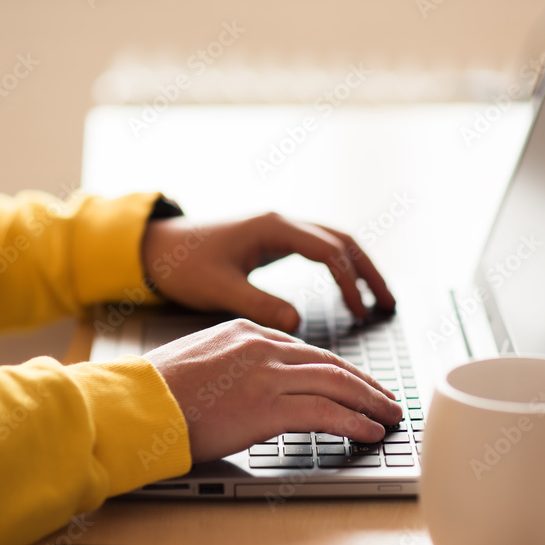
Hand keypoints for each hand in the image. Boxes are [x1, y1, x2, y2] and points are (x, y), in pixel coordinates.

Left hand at [141, 212, 395, 332]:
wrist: (156, 248)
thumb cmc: (182, 265)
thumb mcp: (218, 287)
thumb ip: (257, 303)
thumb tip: (296, 322)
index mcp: (272, 228)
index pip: (327, 251)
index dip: (349, 282)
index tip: (360, 312)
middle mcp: (281, 223)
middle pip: (342, 241)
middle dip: (368, 272)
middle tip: (388, 305)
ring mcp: (279, 230)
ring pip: (334, 243)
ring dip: (359, 269)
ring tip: (378, 301)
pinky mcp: (273, 240)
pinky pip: (319, 249)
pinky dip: (340, 268)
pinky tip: (347, 290)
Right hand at [143, 319, 403, 462]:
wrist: (135, 405)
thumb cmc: (156, 391)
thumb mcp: (198, 360)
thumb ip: (232, 363)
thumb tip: (248, 384)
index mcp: (244, 331)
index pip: (305, 350)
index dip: (338, 369)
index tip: (355, 383)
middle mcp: (261, 346)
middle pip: (330, 363)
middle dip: (364, 383)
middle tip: (386, 398)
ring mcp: (266, 375)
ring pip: (336, 384)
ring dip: (370, 402)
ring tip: (389, 416)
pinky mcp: (266, 407)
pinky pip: (325, 413)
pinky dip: (353, 422)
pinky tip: (370, 431)